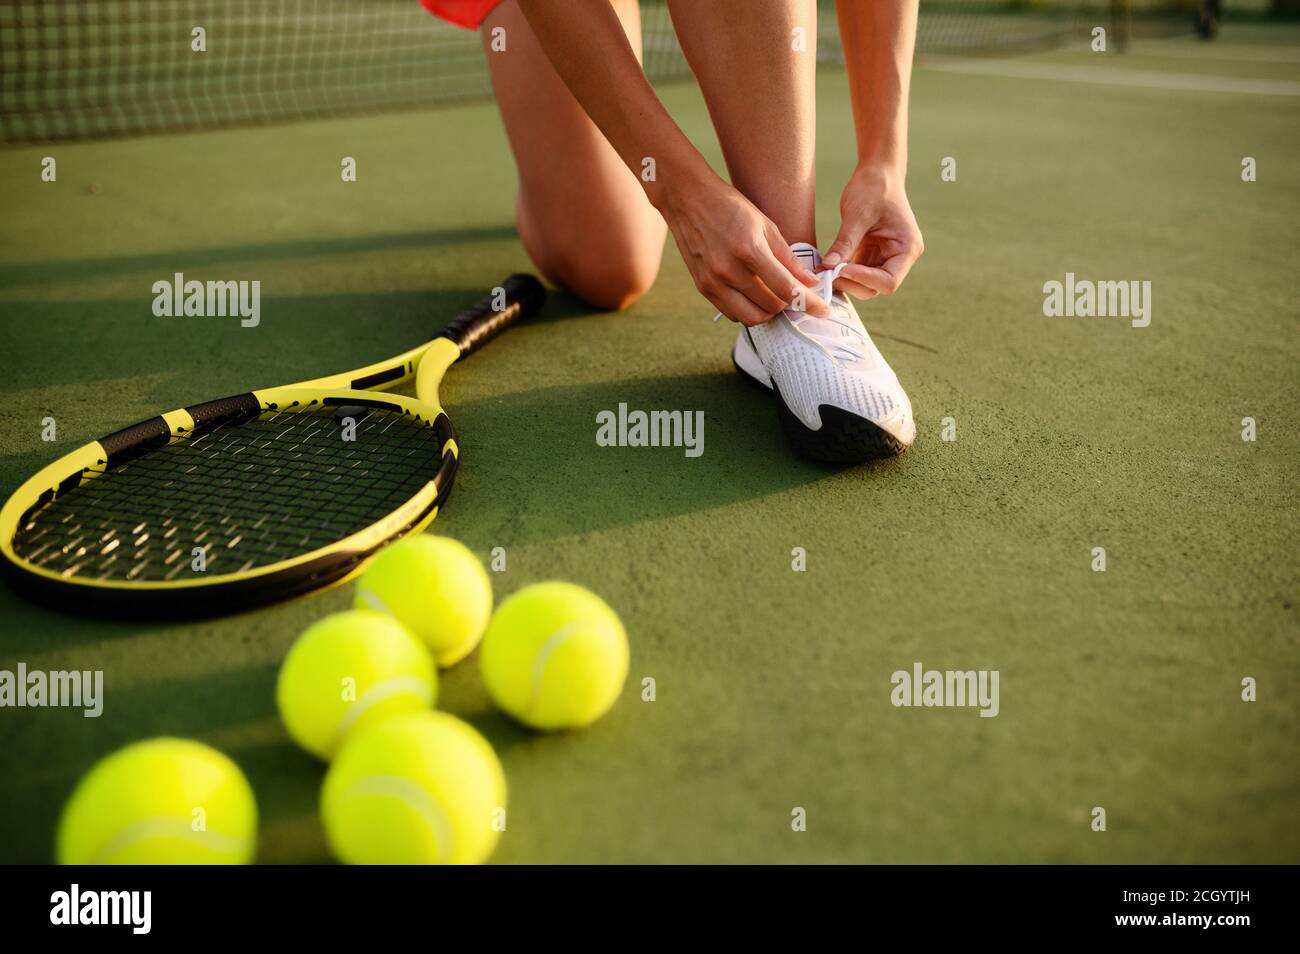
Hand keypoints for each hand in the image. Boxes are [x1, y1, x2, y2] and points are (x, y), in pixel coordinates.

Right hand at [656, 169, 827, 324]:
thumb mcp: (765, 225)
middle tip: (794, 295)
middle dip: (788, 305)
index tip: (823, 311)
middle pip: (770, 307)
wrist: (687, 199)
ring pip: (750, 317)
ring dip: (767, 312)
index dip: (809, 303)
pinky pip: (731, 312)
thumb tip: (810, 282)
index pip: (786, 288)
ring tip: (773, 297)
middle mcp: (729, 270)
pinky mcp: (702, 287)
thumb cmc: (730, 207)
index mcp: (749, 249)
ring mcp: (713, 281)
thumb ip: (788, 258)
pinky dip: (747, 310)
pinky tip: (753, 296)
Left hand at [822, 163, 923, 299]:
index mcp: (907, 248)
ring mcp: (886, 257)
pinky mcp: (872, 255)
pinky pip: (858, 272)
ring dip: (845, 280)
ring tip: (824, 270)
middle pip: (877, 287)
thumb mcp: (857, 215)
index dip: (865, 280)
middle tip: (827, 273)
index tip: (840, 270)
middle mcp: (900, 257)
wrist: (876, 173)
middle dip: (852, 283)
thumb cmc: (873, 188)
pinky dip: (843, 272)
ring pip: (866, 284)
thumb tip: (827, 267)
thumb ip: (845, 242)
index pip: (889, 281)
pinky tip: (827, 266)